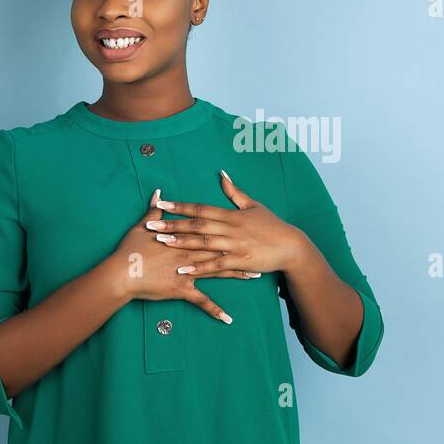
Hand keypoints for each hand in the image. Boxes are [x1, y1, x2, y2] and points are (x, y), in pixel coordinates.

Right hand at [109, 188, 258, 323]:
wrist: (122, 272)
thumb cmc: (131, 249)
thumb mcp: (142, 226)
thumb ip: (154, 210)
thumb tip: (159, 194)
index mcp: (184, 236)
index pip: (211, 229)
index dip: (229, 227)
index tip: (245, 226)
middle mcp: (191, 252)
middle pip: (222, 249)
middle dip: (242, 249)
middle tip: (261, 249)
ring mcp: (188, 272)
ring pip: (218, 272)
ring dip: (236, 274)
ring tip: (255, 276)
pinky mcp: (182, 290)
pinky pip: (202, 302)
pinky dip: (214, 310)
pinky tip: (228, 318)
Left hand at [146, 170, 306, 277]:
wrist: (291, 246)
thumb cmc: (272, 225)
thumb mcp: (254, 205)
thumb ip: (235, 192)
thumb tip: (222, 174)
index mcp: (231, 214)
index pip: (201, 208)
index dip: (180, 206)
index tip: (162, 204)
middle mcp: (231, 229)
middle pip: (197, 225)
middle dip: (173, 225)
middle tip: (152, 225)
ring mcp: (235, 245)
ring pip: (203, 244)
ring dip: (181, 243)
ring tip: (162, 243)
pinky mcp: (240, 261)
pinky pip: (216, 264)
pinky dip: (199, 267)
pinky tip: (183, 269)